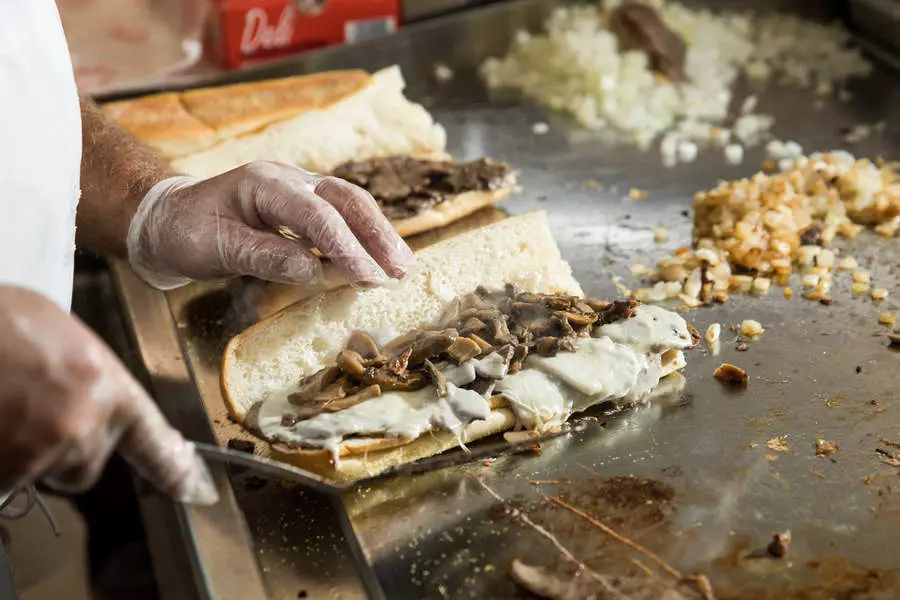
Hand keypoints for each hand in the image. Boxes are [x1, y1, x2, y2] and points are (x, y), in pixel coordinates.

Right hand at [0, 285, 217, 504]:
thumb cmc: (4, 321)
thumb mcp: (60, 332)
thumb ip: (84, 374)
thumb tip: (84, 391)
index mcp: (106, 384)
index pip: (154, 439)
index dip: (173, 468)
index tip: (193, 488)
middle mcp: (84, 424)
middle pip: (85, 467)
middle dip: (63, 455)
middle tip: (33, 418)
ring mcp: (44, 451)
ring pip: (39, 474)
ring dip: (22, 455)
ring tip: (4, 410)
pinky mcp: (9, 470)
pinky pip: (7, 482)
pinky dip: (1, 463)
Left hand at [127, 161, 415, 289]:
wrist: (166, 219)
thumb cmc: (184, 233)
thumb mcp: (213, 248)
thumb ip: (262, 256)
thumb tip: (312, 271)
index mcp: (264, 184)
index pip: (317, 215)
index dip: (346, 247)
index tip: (367, 278)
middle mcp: (288, 180)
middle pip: (346, 199)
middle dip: (378, 234)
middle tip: (401, 269)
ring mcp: (299, 189)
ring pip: (351, 204)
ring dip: (379, 234)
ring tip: (402, 266)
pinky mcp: (303, 206)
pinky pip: (342, 216)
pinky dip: (365, 237)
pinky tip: (380, 259)